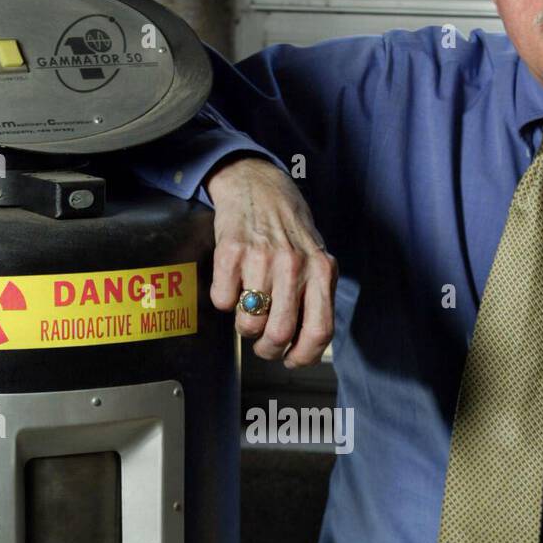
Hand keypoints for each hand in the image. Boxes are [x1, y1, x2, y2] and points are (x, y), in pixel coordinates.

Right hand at [204, 156, 336, 366]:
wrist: (257, 183)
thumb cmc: (287, 229)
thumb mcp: (315, 258)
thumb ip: (315, 296)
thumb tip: (303, 345)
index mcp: (321, 271)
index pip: (320, 331)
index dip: (304, 356)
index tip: (292, 359)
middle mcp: (294, 265)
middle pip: (280, 334)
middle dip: (268, 349)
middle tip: (263, 343)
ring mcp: (261, 258)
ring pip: (248, 324)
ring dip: (244, 327)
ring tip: (248, 310)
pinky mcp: (231, 252)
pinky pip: (222, 302)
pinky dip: (224, 301)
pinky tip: (233, 283)